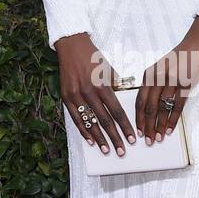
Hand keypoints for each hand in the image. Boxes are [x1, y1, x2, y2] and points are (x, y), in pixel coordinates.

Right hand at [55, 33, 137, 157]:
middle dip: (115, 138)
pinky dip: (84, 130)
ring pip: (90, 122)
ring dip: (100, 138)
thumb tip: (122, 106)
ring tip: (107, 150)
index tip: (132, 139)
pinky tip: (91, 141)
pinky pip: (76, 118)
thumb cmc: (94, 58)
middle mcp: (89, 92)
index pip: (117, 112)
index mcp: (103, 85)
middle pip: (105, 121)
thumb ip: (116, 88)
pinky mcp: (66, 97)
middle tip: (122, 151)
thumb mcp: (109, 70)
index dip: (125, 127)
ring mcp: (76, 96)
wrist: (72, 46)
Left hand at [136, 16, 198, 144]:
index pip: (139, 101)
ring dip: (160, 126)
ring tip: (158, 138)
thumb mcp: (161, 68)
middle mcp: (157, 77)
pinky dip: (173, 120)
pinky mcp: (185, 84)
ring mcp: (172, 80)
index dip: (138, 118)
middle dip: (147, 126)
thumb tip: (149, 107)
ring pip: (162, 109)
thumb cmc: (180, 57)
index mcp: (149, 74)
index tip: (137, 131)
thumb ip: (153, 84)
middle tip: (147, 140)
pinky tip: (170, 130)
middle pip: (148, 107)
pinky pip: (177, 106)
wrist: (198, 44)